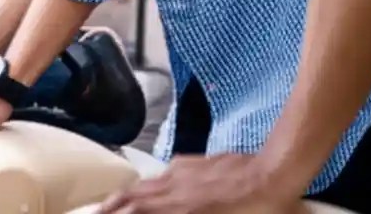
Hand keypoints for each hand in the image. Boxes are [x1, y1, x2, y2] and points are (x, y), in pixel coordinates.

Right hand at [99, 153, 305, 213]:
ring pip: (147, 183)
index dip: (119, 213)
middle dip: (113, 206)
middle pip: (134, 196)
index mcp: (184, 208)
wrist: (273, 173)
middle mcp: (177, 189)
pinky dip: (151, 183)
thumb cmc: (260, 209)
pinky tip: (154, 186)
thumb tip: (175, 207)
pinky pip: (165, 173)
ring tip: (112, 202)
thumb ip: (190, 212)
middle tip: (97, 213)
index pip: (139, 209)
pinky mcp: (194, 163)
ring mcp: (184, 173)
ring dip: (127, 194)